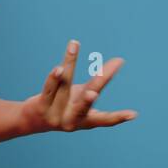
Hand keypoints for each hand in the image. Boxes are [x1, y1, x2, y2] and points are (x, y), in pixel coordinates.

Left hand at [21, 39, 137, 132]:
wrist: (33, 120)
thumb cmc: (64, 104)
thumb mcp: (81, 95)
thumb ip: (97, 82)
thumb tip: (120, 61)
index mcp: (85, 120)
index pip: (105, 119)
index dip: (119, 117)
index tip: (134, 114)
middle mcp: (71, 120)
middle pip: (84, 103)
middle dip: (88, 98)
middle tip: (93, 93)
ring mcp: (55, 115)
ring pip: (64, 86)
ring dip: (69, 64)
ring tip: (74, 46)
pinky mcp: (41, 107)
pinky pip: (48, 89)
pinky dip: (54, 78)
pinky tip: (59, 67)